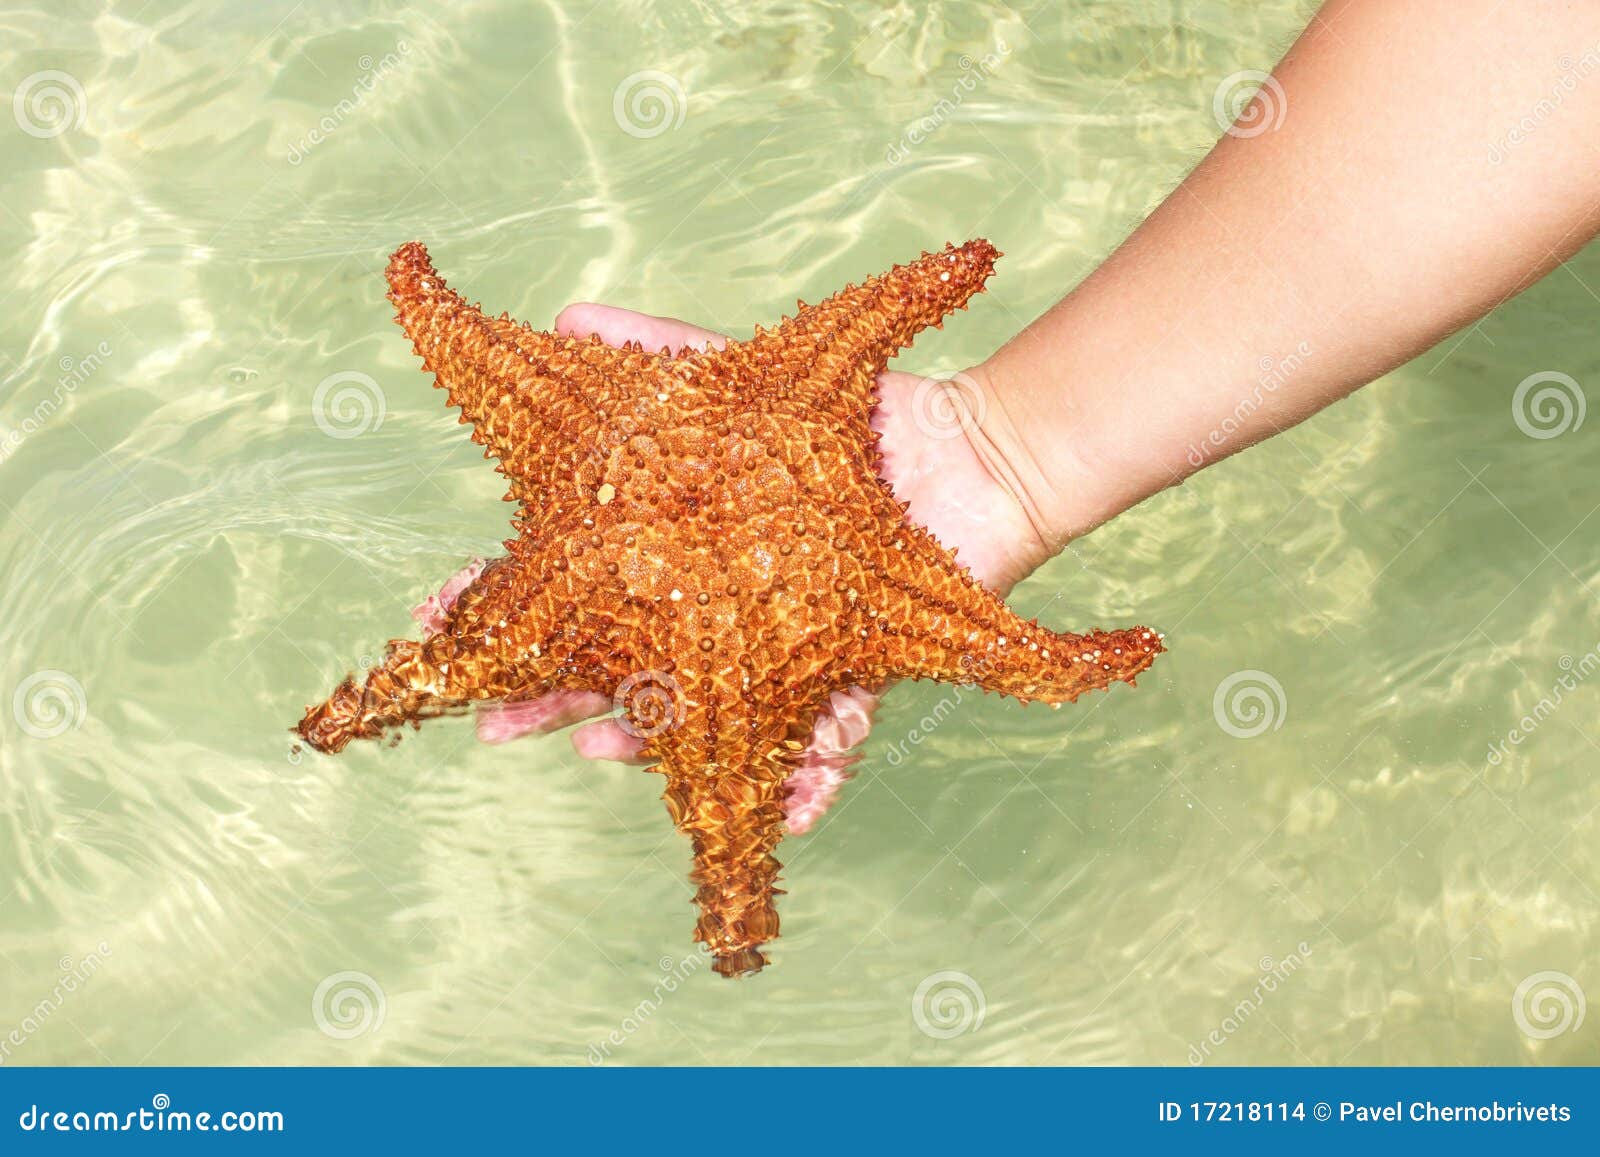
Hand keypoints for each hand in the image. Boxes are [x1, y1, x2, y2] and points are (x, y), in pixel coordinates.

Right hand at [422, 303, 1053, 833]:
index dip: (510, 608)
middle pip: (622, 668)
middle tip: (494, 720)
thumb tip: (566, 314)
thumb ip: (659, 351)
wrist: (964, 450)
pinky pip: (833, 742)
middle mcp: (721, 619)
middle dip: (555, 697)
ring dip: (654, 743)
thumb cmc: (851, 426)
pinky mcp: (857, 673)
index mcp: (683, 562)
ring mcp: (784, 654)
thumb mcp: (740, 382)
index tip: (436, 616)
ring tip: (603, 747)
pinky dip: (814, 782)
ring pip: (707, 719)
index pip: (580, 592)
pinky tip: (789, 814)